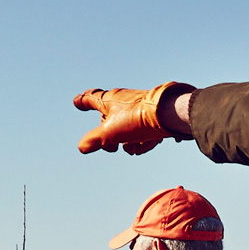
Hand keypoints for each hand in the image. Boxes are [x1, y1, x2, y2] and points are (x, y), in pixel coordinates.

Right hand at [73, 83, 187, 155]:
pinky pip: (143, 130)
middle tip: (112, 148)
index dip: (83, 101)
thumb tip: (82, 147)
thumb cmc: (138, 118)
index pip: (91, 99)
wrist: (171, 114)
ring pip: (127, 127)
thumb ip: (94, 140)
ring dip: (126, 142)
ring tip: (131, 150)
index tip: (77, 102)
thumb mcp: (110, 132)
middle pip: (110, 120)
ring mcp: (140, 108)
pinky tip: (143, 148)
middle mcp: (124, 101)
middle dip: (109, 137)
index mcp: (110, 100)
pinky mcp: (154, 116)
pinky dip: (141, 141)